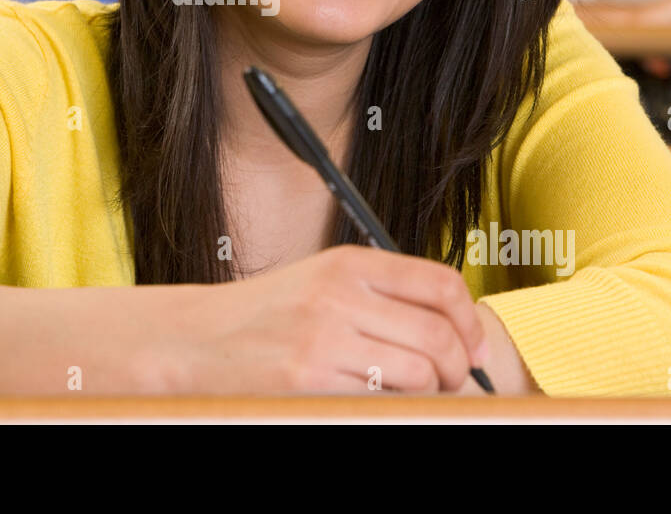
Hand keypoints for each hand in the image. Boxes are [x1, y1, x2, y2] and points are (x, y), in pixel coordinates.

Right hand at [172, 244, 489, 393]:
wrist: (195, 341)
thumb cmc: (264, 317)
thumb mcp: (321, 283)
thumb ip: (380, 294)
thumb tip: (454, 329)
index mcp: (348, 264)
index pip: (440, 284)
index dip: (470, 322)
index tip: (475, 349)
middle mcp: (339, 294)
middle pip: (438, 334)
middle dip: (458, 368)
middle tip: (452, 383)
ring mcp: (324, 338)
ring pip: (419, 372)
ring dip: (429, 393)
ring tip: (414, 396)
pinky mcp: (309, 380)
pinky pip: (382, 400)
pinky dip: (393, 407)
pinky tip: (378, 404)